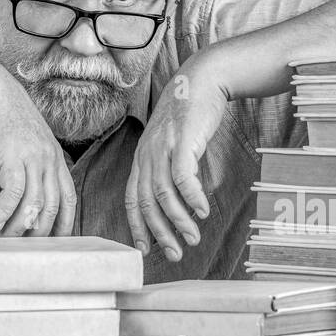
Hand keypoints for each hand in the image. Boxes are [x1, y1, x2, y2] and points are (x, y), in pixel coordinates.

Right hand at [0, 64, 77, 236]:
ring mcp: (33, 156)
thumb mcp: (25, 143)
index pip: (69, 198)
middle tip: (24, 247)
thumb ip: (29, 168)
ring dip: (19, 226)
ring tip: (5, 238)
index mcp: (56, 157)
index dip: (65, 224)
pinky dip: (5, 211)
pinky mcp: (13, 154)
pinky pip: (13, 191)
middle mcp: (49, 159)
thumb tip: (19, 199)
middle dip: (40, 232)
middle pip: (53, 206)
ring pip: (34, 203)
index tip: (54, 244)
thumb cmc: (4, 117)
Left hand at [126, 62, 224, 261]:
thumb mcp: (171, 145)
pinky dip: (191, 197)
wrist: (200, 81)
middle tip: (175, 254)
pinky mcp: (182, 140)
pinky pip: (183, 176)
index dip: (137, 226)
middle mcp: (147, 155)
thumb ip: (170, 170)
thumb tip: (181, 203)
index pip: (132, 199)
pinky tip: (203, 211)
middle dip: (160, 233)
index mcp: (141, 158)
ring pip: (163, 194)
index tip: (146, 250)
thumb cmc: (188, 116)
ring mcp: (162, 147)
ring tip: (193, 238)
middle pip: (146, 202)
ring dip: (178, 220)